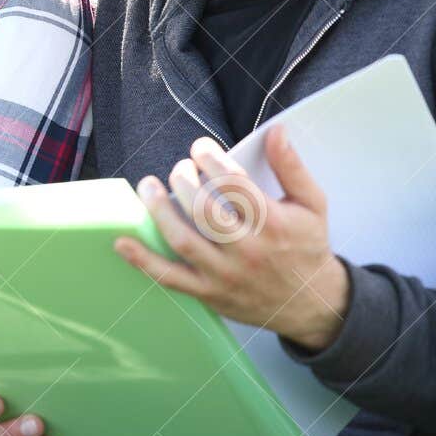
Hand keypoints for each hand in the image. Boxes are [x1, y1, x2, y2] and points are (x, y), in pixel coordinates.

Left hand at [114, 128, 350, 350]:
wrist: (313, 305)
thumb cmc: (308, 247)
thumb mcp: (312, 204)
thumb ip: (292, 167)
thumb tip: (275, 131)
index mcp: (273, 223)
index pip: (233, 183)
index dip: (210, 159)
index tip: (200, 148)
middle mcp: (248, 249)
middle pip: (204, 210)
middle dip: (183, 180)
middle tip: (179, 168)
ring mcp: (225, 274)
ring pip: (183, 240)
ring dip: (159, 211)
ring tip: (149, 186)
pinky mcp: (209, 293)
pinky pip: (170, 278)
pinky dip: (143, 261)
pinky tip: (122, 242)